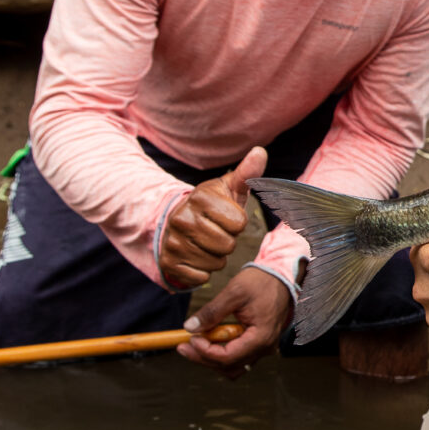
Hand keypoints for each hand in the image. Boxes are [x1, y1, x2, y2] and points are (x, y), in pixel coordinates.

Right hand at [159, 146, 266, 289]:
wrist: (178, 223)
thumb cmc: (213, 206)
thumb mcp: (230, 189)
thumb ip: (247, 173)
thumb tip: (260, 152)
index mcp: (200, 197)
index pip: (239, 223)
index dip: (237, 223)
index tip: (226, 217)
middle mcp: (181, 218)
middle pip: (227, 245)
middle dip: (228, 242)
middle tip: (216, 232)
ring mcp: (172, 241)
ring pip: (215, 263)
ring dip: (216, 257)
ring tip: (206, 243)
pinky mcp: (168, 262)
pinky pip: (200, 277)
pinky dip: (203, 272)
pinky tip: (196, 257)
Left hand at [177, 265, 292, 375]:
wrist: (281, 276)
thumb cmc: (261, 281)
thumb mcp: (234, 293)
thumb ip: (211, 312)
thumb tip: (189, 327)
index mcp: (261, 337)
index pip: (227, 357)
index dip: (204, 351)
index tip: (190, 339)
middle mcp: (264, 348)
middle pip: (228, 366)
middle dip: (203, 358)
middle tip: (183, 346)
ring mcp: (263, 347)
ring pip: (233, 366)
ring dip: (212, 358)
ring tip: (195, 343)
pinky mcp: (259, 343)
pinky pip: (238, 356)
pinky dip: (222, 352)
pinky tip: (210, 340)